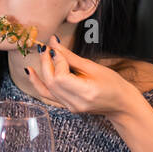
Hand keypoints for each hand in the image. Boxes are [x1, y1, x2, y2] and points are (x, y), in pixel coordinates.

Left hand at [21, 34, 140, 116]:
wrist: (121, 104)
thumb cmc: (113, 84)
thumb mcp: (94, 67)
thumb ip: (71, 57)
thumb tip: (55, 44)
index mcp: (85, 93)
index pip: (61, 77)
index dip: (56, 60)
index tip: (55, 48)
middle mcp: (75, 103)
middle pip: (51, 83)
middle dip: (45, 63)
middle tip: (45, 48)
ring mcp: (70, 107)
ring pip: (47, 90)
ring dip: (39, 73)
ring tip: (35, 59)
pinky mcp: (67, 107)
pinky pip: (48, 96)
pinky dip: (39, 85)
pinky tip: (31, 74)